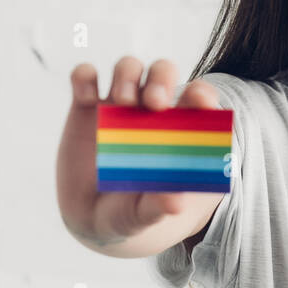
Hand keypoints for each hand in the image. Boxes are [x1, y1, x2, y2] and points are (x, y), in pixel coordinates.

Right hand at [56, 55, 222, 248]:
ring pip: (127, 68)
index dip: (203, 94)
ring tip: (123, 102)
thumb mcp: (145, 216)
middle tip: (156, 102)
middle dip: (162, 77)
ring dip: (127, 74)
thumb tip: (176, 202)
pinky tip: (86, 97)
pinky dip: (85, 76)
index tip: (200, 102)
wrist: (91, 219)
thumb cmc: (133, 214)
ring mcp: (118, 108)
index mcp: (179, 133)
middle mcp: (151, 114)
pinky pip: (85, 77)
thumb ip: (160, 207)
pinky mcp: (85, 108)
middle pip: (162, 73)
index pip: (199, 101)